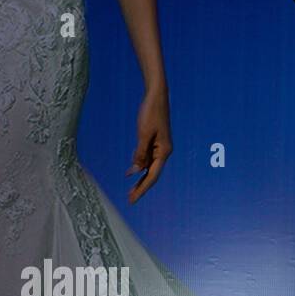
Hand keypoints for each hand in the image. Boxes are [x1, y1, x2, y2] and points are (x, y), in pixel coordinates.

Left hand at [126, 86, 172, 203]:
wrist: (157, 96)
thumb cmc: (151, 112)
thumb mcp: (143, 133)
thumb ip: (140, 153)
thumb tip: (136, 170)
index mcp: (164, 152)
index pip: (152, 176)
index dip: (142, 189)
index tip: (133, 199)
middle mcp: (164, 152)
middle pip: (152, 174)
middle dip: (141, 187)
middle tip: (130, 199)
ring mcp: (160, 148)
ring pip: (149, 167)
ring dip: (140, 178)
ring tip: (130, 190)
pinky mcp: (155, 142)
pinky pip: (146, 158)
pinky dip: (139, 166)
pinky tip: (132, 171)